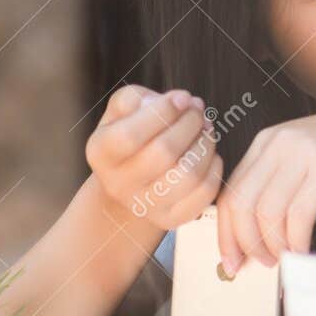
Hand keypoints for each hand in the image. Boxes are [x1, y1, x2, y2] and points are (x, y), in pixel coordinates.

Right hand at [86, 85, 219, 234]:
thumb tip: (175, 101)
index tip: (183, 97)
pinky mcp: (170, 218)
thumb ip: (136, 99)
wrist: (130, 180)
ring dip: (205, 144)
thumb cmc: (131, 135)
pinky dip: (214, 168)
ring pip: (187, 174)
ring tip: (207, 128)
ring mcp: (144, 205)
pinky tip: (209, 154)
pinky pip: (203, 193)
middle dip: (190, 124)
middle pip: (164, 153)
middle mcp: (117, 183)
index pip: (129, 135)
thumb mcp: (122, 111)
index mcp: (100, 152)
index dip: (163, 112)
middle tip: (199, 110)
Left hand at [215, 100, 315, 271]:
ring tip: (284, 256)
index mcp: (268, 140)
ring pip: (269, 212)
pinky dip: (297, 241)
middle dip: (246, 242)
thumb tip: (251, 229)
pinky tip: (303, 250)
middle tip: (258, 263)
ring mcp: (305, 154)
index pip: (231, 191)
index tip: (231, 257)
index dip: (226, 232)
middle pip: (243, 204)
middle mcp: (281, 143)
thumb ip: (277, 180)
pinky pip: (299, 215)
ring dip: (273, 245)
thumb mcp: (305, 155)